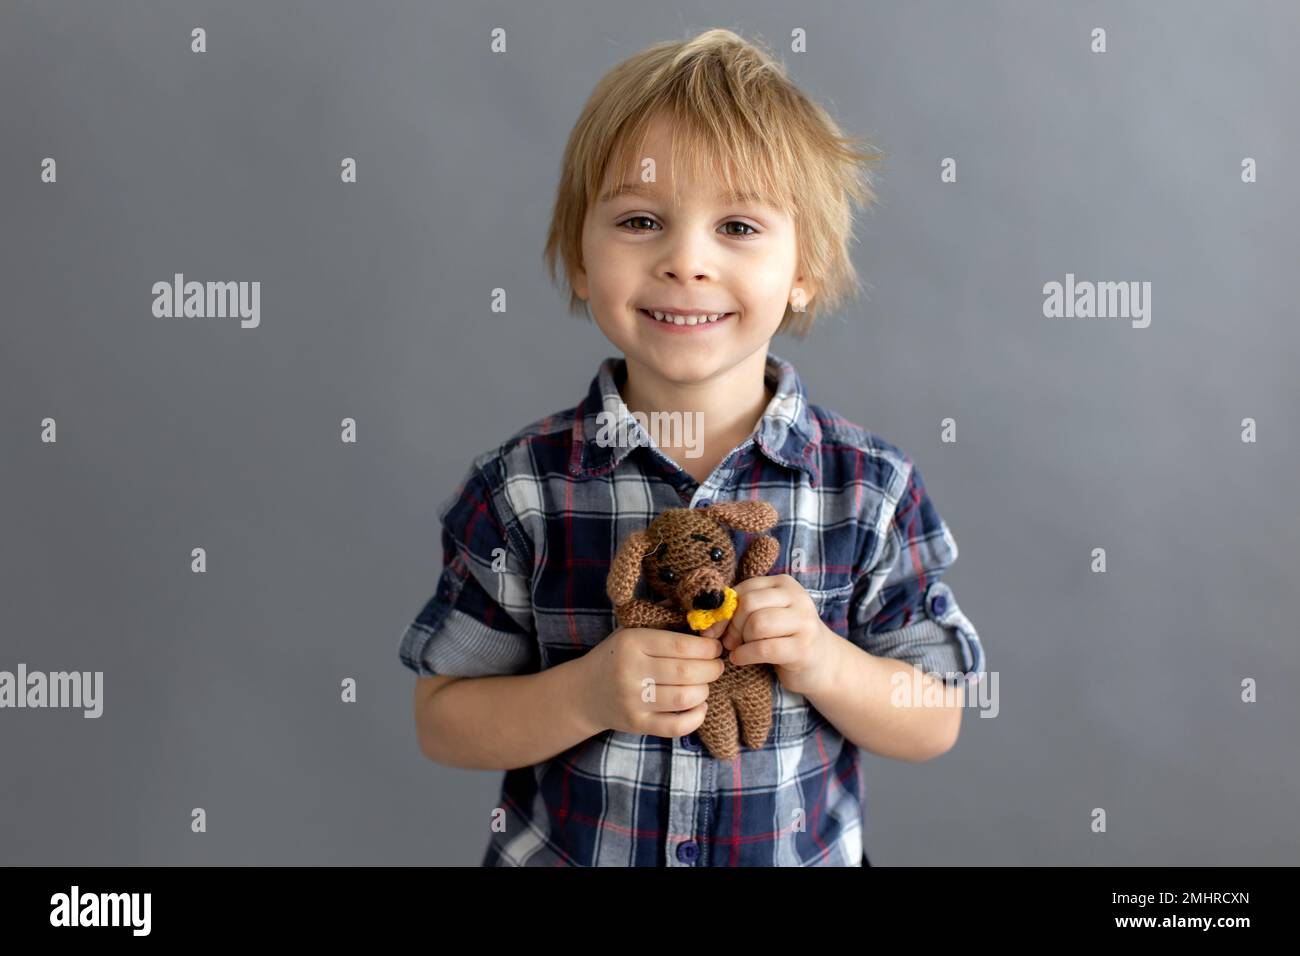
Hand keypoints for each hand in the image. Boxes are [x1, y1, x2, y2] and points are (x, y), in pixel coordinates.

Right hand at [578, 627, 725, 737]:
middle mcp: (630, 671)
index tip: (716, 648)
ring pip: (684, 698)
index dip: (707, 648)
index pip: (680, 645)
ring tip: (704, 683)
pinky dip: (696, 718)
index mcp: (631, 642)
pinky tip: (700, 706)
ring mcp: (633, 701)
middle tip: (717, 666)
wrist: (584, 692)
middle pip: (686, 672)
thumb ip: (665, 618)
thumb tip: (703, 611)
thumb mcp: (633, 630)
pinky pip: (675, 726)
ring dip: (704, 691)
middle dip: (711, 669)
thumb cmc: (617, 656)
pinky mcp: (637, 724)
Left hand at [700, 575, 839, 696]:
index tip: (714, 628)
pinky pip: (764, 648)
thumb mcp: (765, 615)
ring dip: (741, 641)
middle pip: (749, 604)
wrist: (822, 663)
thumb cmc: (784, 637)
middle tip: (728, 641)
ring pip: (757, 624)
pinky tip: (740, 659)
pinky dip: (745, 655)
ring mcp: (804, 622)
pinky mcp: (804, 648)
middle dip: (733, 625)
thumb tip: (705, 621)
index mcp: (784, 583)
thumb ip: (740, 610)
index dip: (724, 609)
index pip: (744, 588)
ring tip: (738, 649)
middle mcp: (797, 597)